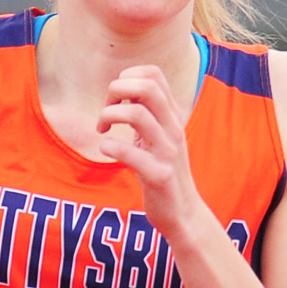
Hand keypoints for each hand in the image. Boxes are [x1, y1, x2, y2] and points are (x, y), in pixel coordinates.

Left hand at [98, 65, 203, 238]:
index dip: (127, 77)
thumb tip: (123, 88)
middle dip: (117, 89)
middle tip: (107, 111)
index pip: (153, 74)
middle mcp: (173, 129)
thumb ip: (147, 113)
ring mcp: (168, 152)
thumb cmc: (162, 172)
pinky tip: (106, 150)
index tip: (116, 99)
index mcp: (172, 117)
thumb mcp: (158, 137)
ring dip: (110, 115)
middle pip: (147, 86)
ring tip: (103, 130)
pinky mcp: (159, 176)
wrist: (183, 213)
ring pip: (137, 114)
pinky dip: (111, 147)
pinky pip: (131, 154)